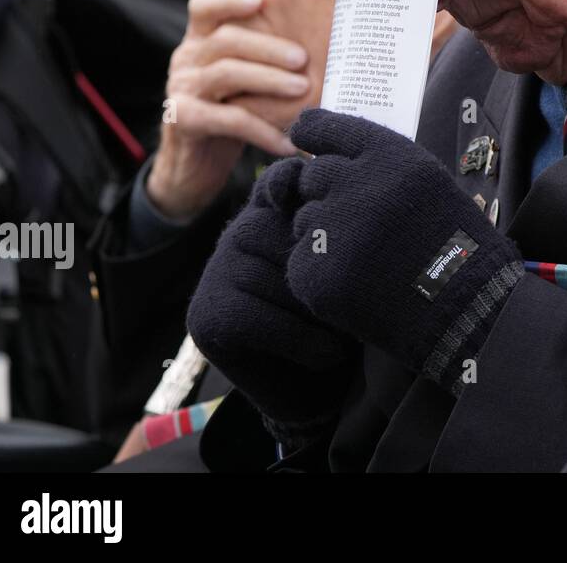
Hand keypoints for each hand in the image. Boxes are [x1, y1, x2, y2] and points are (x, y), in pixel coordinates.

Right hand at [148, 0, 310, 219]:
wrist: (192, 168)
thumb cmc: (230, 113)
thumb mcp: (242, 79)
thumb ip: (260, 56)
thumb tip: (320, 39)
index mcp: (199, 41)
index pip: (203, 6)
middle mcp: (185, 58)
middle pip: (226, 39)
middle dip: (270, 47)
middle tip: (304, 59)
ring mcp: (180, 88)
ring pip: (226, 73)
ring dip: (270, 81)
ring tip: (305, 90)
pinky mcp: (182, 120)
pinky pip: (228, 119)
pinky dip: (263, 130)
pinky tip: (289, 142)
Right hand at [187, 157, 357, 444]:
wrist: (320, 385)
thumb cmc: (345, 312)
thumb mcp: (347, 260)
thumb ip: (337, 221)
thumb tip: (338, 187)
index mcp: (275, 209)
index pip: (286, 180)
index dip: (305, 185)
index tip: (331, 203)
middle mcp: (240, 232)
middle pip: (291, 234)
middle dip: (332, 273)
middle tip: (360, 304)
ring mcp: (217, 272)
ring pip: (283, 281)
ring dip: (325, 313)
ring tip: (346, 332)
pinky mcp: (207, 315)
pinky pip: (262, 319)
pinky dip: (305, 342)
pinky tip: (326, 355)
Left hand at [282, 109, 523, 392]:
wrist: (467, 306)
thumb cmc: (452, 241)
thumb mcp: (426, 180)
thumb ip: (376, 163)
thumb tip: (318, 151)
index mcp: (389, 155)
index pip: (326, 128)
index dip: (312, 132)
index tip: (303, 136)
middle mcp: (359, 185)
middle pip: (311, 176)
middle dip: (325, 193)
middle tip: (360, 222)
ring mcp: (335, 231)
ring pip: (304, 220)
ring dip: (325, 234)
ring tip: (370, 257)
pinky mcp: (317, 273)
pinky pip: (301, 262)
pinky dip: (322, 273)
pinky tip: (358, 283)